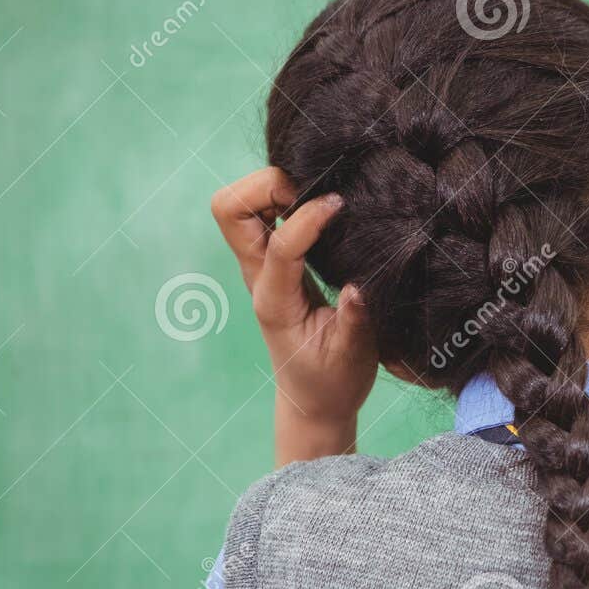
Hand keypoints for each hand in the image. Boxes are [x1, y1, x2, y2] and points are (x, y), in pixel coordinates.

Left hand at [211, 168, 377, 463]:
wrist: (313, 401)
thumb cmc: (335, 382)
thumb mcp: (353, 358)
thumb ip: (354, 322)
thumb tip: (358, 286)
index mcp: (276, 302)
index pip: (280, 244)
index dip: (309, 217)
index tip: (343, 208)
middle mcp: (258, 278)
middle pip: (231, 209)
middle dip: (269, 187)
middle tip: (314, 195)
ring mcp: (260, 268)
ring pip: (238, 205)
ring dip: (273, 188)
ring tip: (317, 197)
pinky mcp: (271, 262)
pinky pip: (260, 213)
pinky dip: (284, 196)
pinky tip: (319, 206)